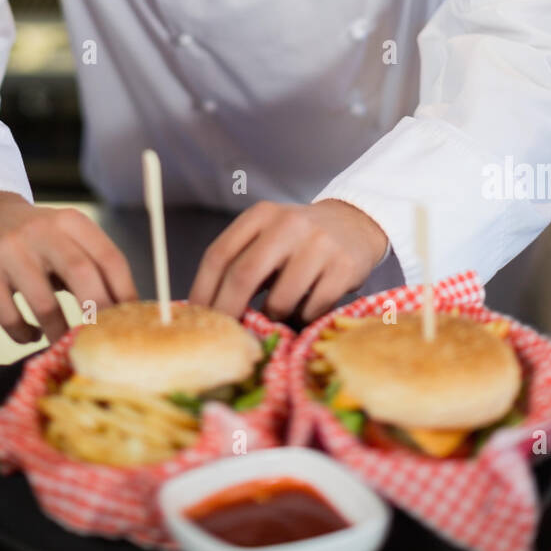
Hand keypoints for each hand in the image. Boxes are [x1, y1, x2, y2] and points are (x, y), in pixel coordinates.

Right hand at [0, 191, 137, 342]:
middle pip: (82, 274)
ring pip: (44, 303)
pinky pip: (8, 314)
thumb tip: (124, 314)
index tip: (130, 322)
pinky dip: (23, 334)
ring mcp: (11, 249)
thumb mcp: (65, 238)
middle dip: (97, 313)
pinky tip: (31, 336)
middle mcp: (44, 230)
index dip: (125, 293)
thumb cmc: (36, 238)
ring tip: (63, 344)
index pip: (110, 258)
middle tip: (101, 340)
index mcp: (72, 222)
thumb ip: (90, 266)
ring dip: (58, 333)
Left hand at [187, 198, 387, 322]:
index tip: (196, 316)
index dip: (202, 290)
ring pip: (280, 300)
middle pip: (243, 275)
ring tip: (279, 314)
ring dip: (274, 318)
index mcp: (260, 215)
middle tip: (224, 335)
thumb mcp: (267, 238)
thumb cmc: (299, 241)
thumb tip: (207, 312)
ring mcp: (318, 244)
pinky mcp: (344, 266)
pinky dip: (304, 317)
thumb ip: (241, 264)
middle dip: (228, 311)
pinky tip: (307, 307)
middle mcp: (288, 224)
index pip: (219, 255)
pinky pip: (312, 308)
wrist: (354, 224)